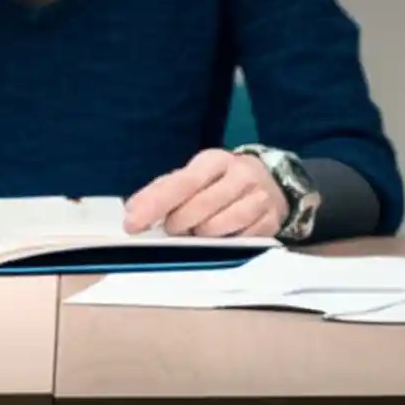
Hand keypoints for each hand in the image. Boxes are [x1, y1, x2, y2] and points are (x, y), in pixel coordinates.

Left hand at [123, 148, 288, 237]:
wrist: (272, 183)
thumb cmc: (220, 183)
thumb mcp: (194, 177)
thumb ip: (162, 190)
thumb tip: (133, 210)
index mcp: (214, 160)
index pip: (182, 183)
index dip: (155, 204)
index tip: (133, 223)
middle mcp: (240, 175)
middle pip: (198, 208)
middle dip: (178, 224)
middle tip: (174, 227)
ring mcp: (259, 198)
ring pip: (216, 228)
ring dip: (200, 235)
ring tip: (199, 229)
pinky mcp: (270, 222)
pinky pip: (237, 242)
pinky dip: (223, 244)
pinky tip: (221, 235)